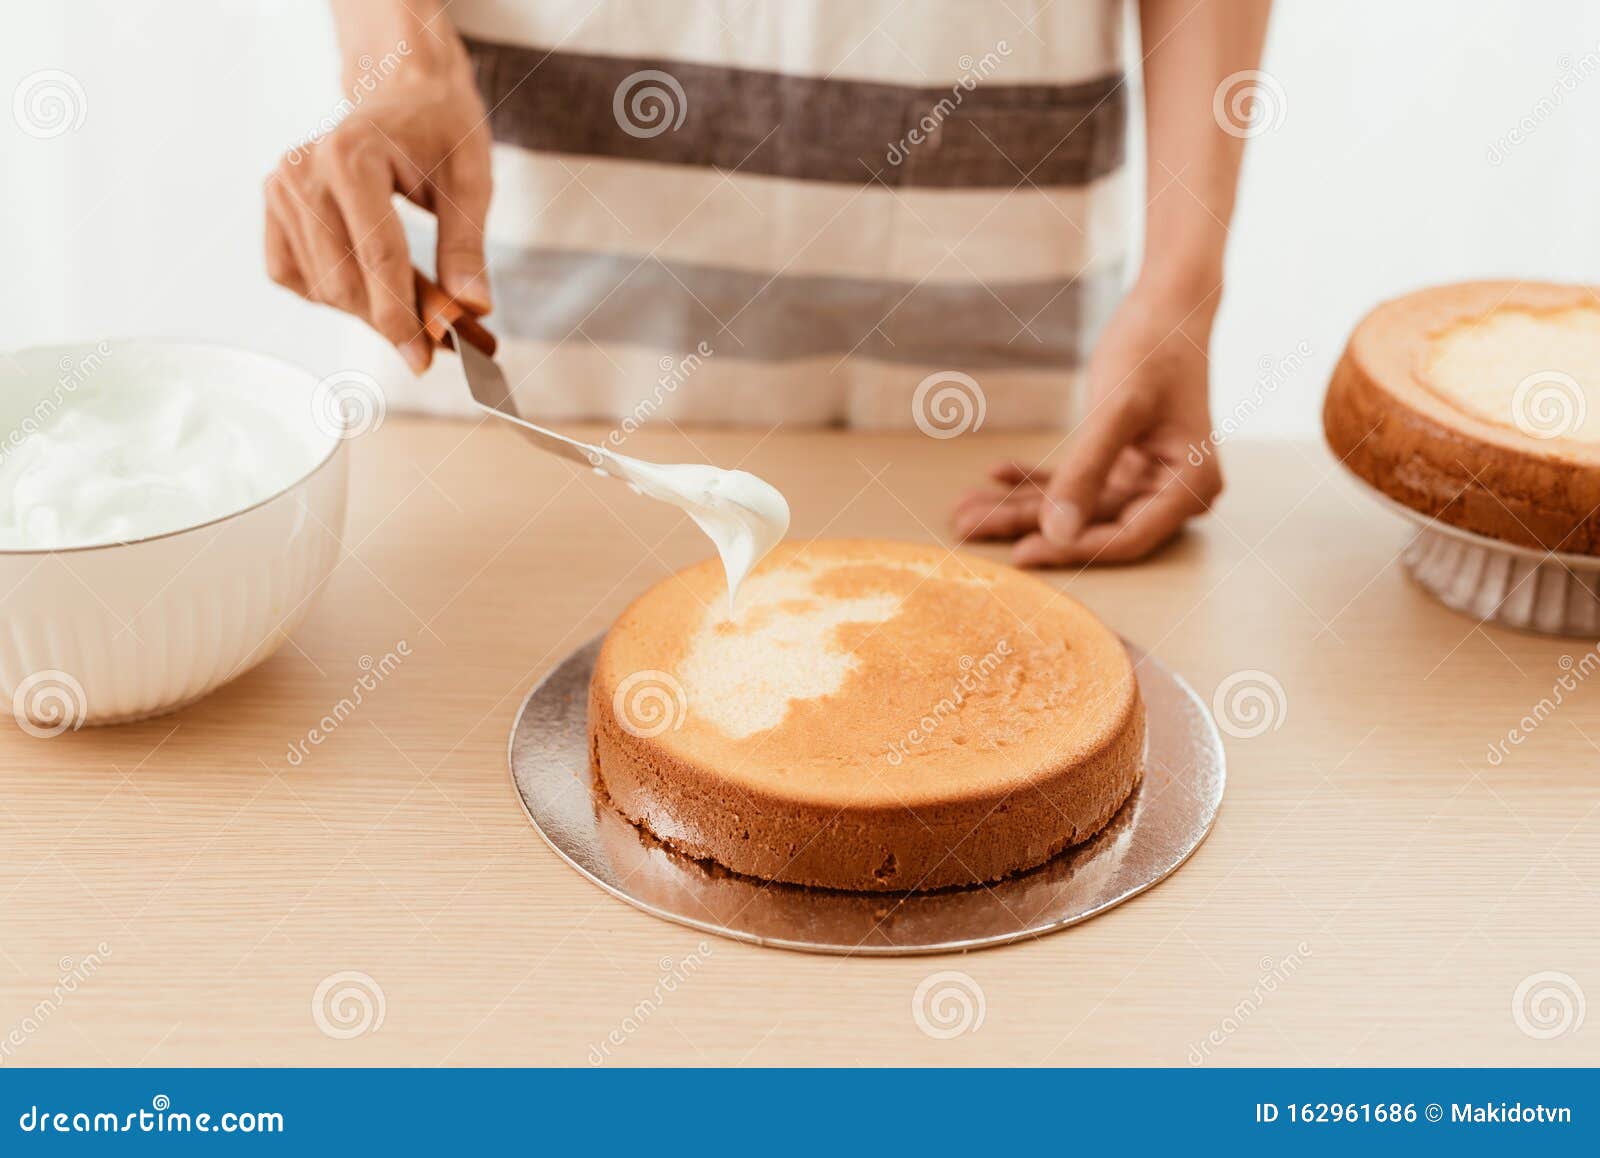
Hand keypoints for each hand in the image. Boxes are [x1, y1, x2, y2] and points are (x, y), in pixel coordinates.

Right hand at [264, 59, 491, 373]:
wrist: (403, 92)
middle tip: (438, 340)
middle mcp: (303, 170)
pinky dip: (334, 294)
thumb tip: (472, 308)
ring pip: (321, 287)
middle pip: (344, 282)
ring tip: (414, 303)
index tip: (424, 360)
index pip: (377, 258)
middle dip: (391, 320)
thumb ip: (467, 247)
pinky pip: (295, 277)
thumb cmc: (441, 131)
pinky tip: (369, 281)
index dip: (403, 317)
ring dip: (367, 310)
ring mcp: (280, 188)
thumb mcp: (471, 181)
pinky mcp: (272, 208)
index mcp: (351, 155)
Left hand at [952, 281, 1223, 564]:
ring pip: (1075, 505)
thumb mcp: (1118, 409)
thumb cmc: (1155, 347)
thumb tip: (1056, 533)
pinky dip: (1035, 479)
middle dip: (1027, 524)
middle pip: (1092, 525)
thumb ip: (1087, 472)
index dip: (1072, 549)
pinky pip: (1075, 481)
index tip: (1019, 554)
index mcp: (1190, 487)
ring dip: (1020, 505)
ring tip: (967, 509)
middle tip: (968, 527)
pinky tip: (995, 473)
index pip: (1126, 537)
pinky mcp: (1124, 463)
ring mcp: (1147, 479)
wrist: (1168, 304)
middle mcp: (1173, 492)